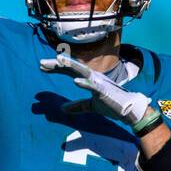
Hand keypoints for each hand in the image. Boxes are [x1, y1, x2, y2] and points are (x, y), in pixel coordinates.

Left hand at [39, 52, 157, 131]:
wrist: (129, 110)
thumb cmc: (111, 104)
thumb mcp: (90, 106)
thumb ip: (77, 106)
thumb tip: (62, 109)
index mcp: (89, 79)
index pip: (70, 70)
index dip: (56, 67)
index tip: (42, 66)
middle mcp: (93, 77)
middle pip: (72, 68)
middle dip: (57, 64)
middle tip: (41, 62)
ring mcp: (99, 83)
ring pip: (82, 71)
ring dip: (70, 65)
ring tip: (58, 60)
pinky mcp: (105, 92)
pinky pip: (94, 87)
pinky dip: (85, 83)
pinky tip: (75, 81)